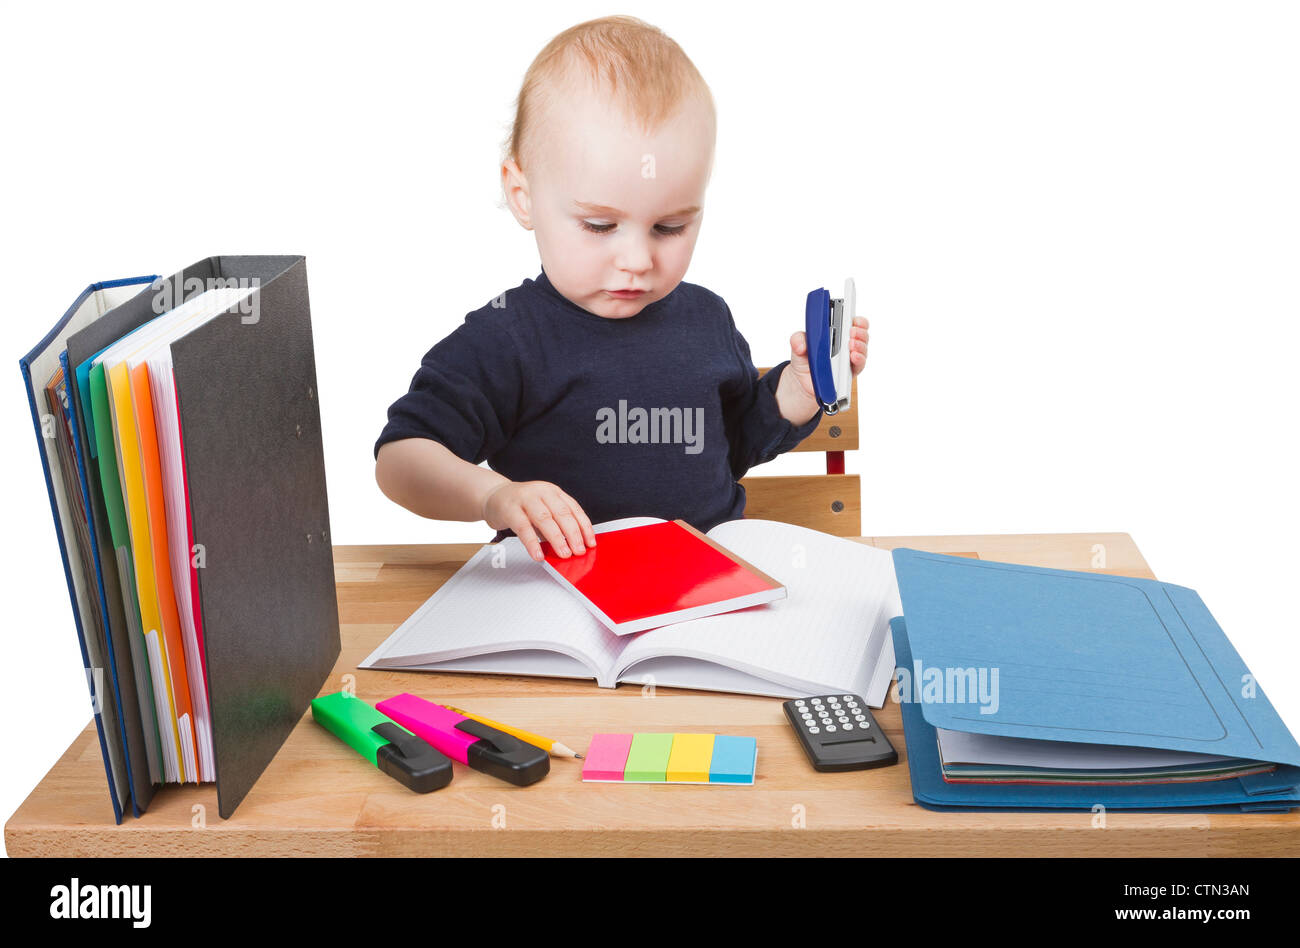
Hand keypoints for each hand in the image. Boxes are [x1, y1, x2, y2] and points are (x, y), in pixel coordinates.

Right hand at [481, 480, 596, 561]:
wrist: (493, 495)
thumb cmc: (521, 505)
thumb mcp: (542, 508)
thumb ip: (555, 523)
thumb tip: (571, 545)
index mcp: (553, 492)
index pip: (574, 509)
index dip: (584, 527)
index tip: (590, 543)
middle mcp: (541, 492)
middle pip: (562, 513)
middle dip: (573, 534)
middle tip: (579, 550)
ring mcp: (525, 499)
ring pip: (545, 519)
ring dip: (557, 539)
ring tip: (564, 554)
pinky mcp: (510, 509)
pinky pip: (523, 528)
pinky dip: (532, 543)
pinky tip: (538, 554)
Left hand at [779, 315, 869, 422]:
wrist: (803, 381)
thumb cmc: (805, 359)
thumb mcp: (798, 346)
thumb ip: (798, 340)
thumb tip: (801, 344)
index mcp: (837, 333)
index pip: (853, 322)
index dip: (857, 320)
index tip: (853, 319)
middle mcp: (846, 344)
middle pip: (862, 335)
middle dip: (859, 332)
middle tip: (852, 332)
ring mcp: (850, 359)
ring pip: (863, 350)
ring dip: (860, 346)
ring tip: (852, 345)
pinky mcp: (850, 372)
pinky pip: (859, 366)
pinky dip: (858, 360)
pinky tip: (853, 357)